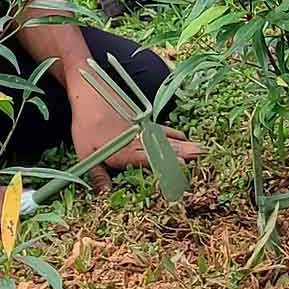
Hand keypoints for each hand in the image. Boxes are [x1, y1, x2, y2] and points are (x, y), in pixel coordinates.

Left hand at [68, 92, 201, 184]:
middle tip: (203, 156)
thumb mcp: (85, 153)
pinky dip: (173, 135)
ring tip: (202, 150)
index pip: (147, 159)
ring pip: (166, 140)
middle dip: (183, 154)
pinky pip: (161, 130)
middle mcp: (136, 141)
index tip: (182, 164)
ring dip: (184, 146)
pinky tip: (184, 138)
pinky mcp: (141, 122)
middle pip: (163, 149)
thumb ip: (97, 175)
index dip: (164, 163)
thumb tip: (105, 195)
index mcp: (123, 152)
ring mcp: (141, 130)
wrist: (90, 92)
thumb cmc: (85, 126)